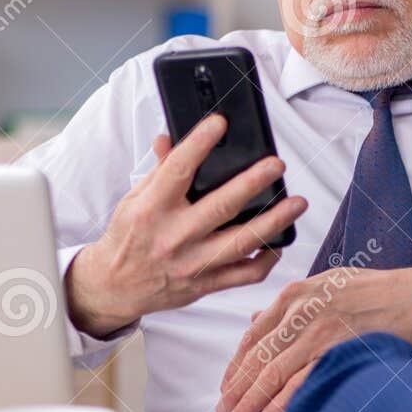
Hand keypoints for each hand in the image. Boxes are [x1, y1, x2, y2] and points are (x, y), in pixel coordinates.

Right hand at [65, 114, 308, 338]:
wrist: (115, 287)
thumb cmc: (128, 238)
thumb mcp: (134, 199)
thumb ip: (159, 171)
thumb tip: (170, 138)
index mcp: (152, 209)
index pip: (178, 170)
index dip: (199, 143)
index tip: (219, 124)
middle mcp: (173, 236)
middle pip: (221, 206)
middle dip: (252, 183)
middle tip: (276, 165)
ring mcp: (192, 263)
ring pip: (242, 242)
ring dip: (274, 221)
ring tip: (297, 203)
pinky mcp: (205, 284)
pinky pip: (245, 274)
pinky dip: (267, 259)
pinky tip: (278, 242)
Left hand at [216, 264, 411, 411]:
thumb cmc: (374, 292)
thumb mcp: (324, 285)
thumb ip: (290, 305)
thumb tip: (255, 318)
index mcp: (294, 294)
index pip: (253, 335)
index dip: (236, 364)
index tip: (226, 385)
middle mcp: (300, 311)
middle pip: (258, 356)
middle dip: (237, 388)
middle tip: (225, 411)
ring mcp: (318, 331)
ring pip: (273, 371)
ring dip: (252, 399)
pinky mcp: (337, 349)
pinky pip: (302, 380)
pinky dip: (283, 401)